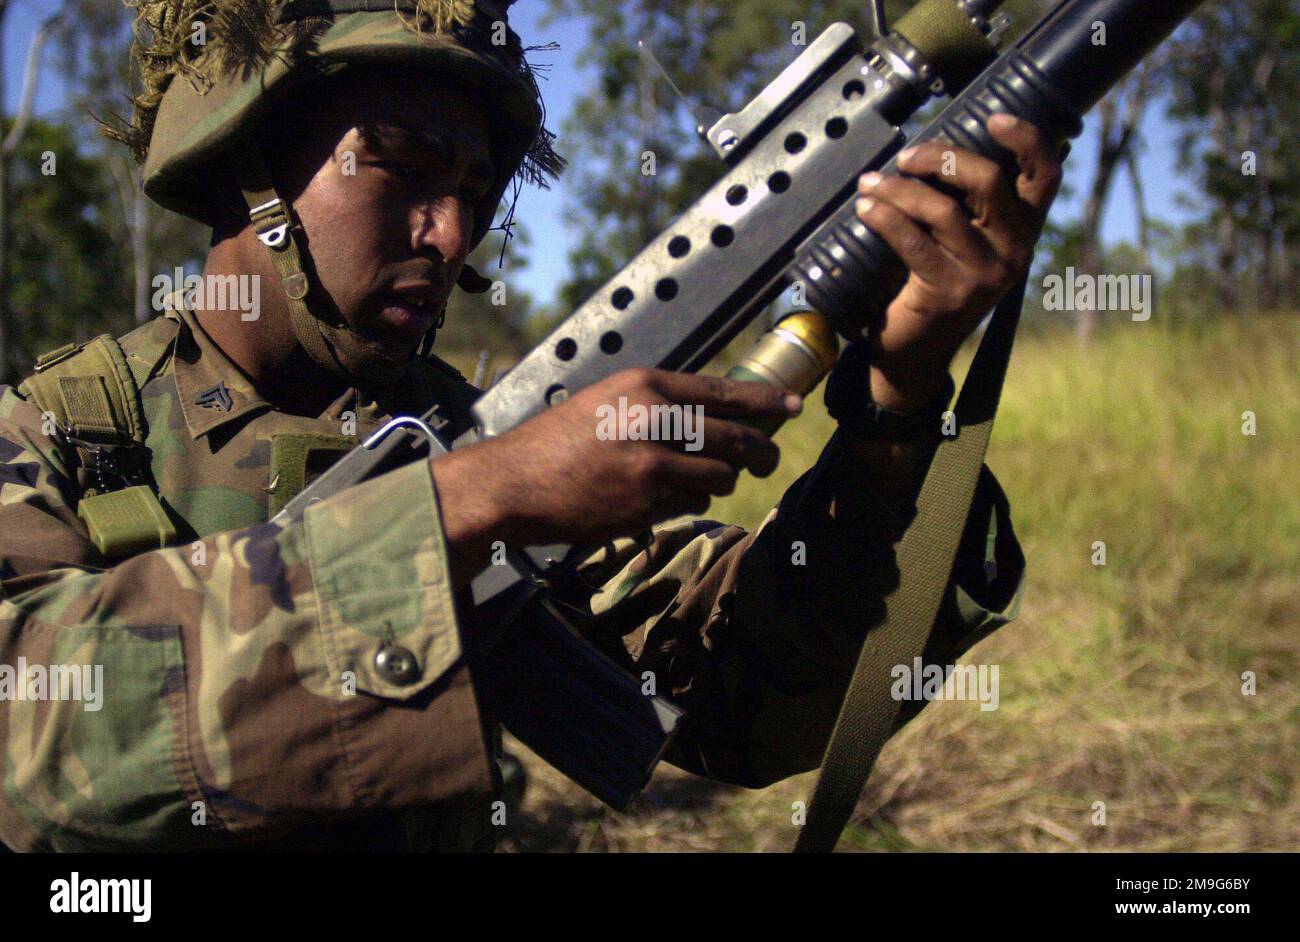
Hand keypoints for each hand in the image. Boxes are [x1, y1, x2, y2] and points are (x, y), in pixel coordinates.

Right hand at [430, 368, 798, 584]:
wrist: (515, 482)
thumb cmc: (557, 441)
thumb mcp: (608, 399)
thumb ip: (658, 403)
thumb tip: (714, 415)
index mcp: (646, 385)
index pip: (724, 392)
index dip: (766, 403)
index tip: (792, 407)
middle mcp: (656, 419)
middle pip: (737, 438)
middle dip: (761, 453)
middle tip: (768, 460)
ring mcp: (654, 464)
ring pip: (720, 476)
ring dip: (715, 482)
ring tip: (691, 479)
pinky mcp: (648, 503)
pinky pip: (691, 504)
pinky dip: (685, 503)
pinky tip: (656, 497)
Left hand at [854, 114, 1063, 408]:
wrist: (913, 354)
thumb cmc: (931, 285)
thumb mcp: (960, 242)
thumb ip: (963, 204)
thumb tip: (930, 151)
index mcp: (1024, 231)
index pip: (1044, 177)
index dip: (1027, 139)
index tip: (993, 117)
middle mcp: (1014, 252)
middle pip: (988, 180)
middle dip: (941, 158)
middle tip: (904, 157)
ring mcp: (984, 275)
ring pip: (943, 210)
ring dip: (899, 189)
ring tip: (870, 185)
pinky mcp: (949, 293)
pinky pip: (913, 241)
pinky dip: (884, 218)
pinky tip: (865, 209)